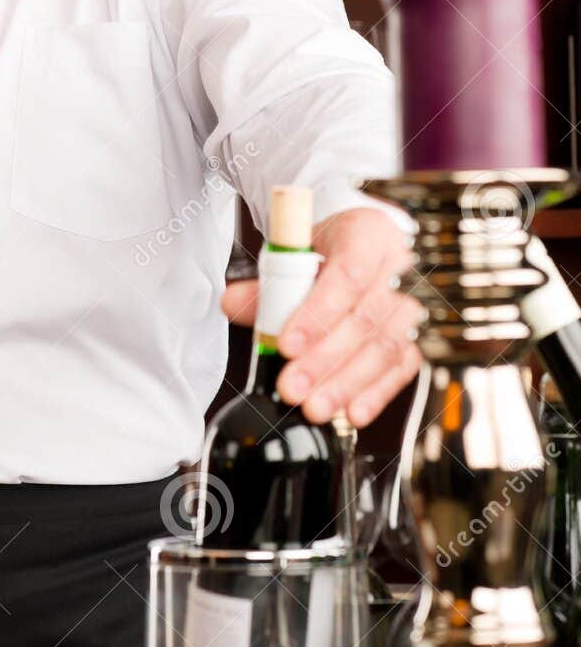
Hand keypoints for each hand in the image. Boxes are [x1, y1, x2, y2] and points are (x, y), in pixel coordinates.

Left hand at [220, 207, 421, 427]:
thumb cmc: (327, 251)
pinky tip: (352, 412)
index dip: (317, 314)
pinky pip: (402, 368)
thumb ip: (266, 285)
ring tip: (315, 407)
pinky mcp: (415, 336)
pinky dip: (377, 394)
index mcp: (368, 234)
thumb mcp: (295, 255)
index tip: (286, 345)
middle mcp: (398, 268)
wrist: (360, 247)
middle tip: (293, 387)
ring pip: (386, 348)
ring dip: (348, 383)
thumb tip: (231, 303)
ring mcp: (411, 304)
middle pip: (365, 319)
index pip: (347, 275)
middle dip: (325, 360)